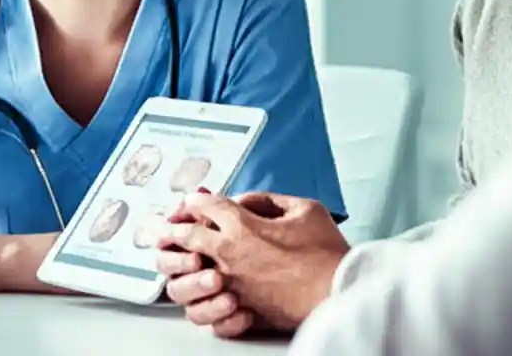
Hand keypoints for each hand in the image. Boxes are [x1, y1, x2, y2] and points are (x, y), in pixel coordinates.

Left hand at [158, 192, 349, 334]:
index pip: (206, 206)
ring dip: (180, 263)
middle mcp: (230, 256)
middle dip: (176, 227)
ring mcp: (231, 286)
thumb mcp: (304, 209)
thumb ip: (269, 200)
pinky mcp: (241, 310)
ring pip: (186, 275)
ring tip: (181, 259)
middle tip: (172, 225)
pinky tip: (205, 292)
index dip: (197, 200)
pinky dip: (201, 299)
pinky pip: (206, 309)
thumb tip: (247, 202)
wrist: (340, 291)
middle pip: (186, 236)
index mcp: (243, 227)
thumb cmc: (326, 253)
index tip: (194, 200)